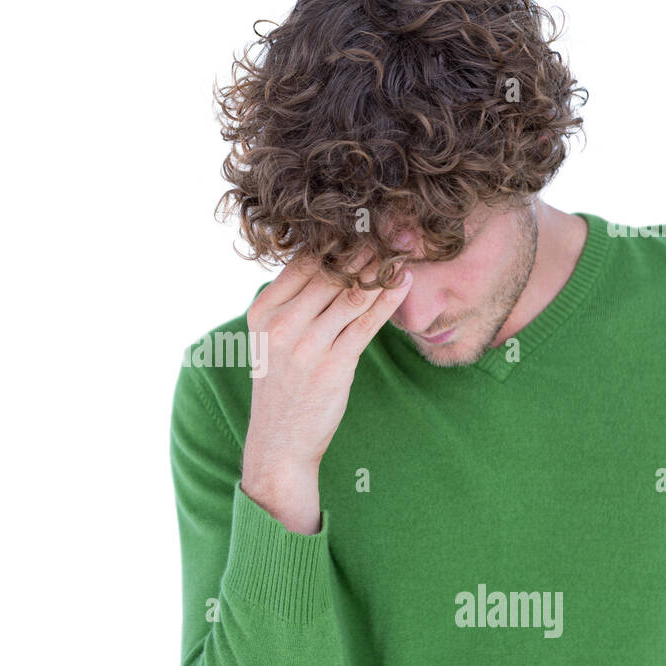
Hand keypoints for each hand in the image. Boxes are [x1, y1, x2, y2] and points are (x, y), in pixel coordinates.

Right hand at [240, 248, 412, 533]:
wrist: (280, 442)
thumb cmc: (282, 386)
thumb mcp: (273, 340)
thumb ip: (294, 303)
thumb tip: (331, 262)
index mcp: (263, 312)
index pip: (303, 262)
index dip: (335, 240)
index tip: (362, 223)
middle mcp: (281, 325)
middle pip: (329, 273)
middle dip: (364, 249)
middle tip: (392, 228)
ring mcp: (306, 346)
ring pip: (351, 295)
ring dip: (380, 270)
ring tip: (402, 250)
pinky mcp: (332, 366)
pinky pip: (366, 323)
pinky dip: (387, 299)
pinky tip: (403, 283)